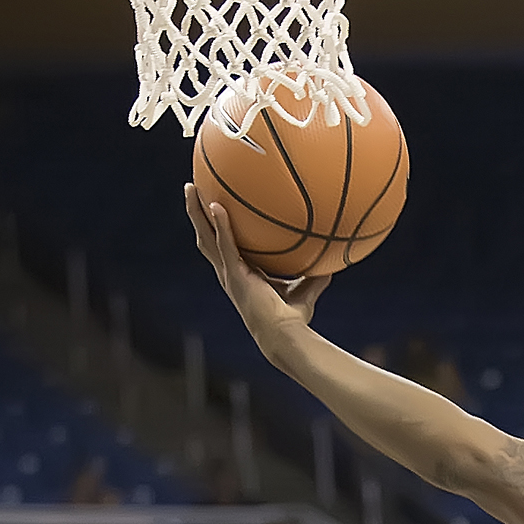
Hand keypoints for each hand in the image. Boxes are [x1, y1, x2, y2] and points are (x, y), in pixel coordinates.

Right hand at [184, 183, 330, 343]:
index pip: (223, 247)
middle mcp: (229, 273)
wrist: (285, 335)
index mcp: (240, 274)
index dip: (215, 229)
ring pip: (206, 237)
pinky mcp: (235, 275)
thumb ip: (314, 275)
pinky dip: (220, 224)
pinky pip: (225, 244)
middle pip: (206, 237)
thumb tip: (332, 262)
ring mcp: (229, 274)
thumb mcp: (305, 290)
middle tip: (193, 189)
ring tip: (191, 188)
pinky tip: (216, 204)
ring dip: (197, 212)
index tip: (213, 209)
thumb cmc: (293, 319)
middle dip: (197, 213)